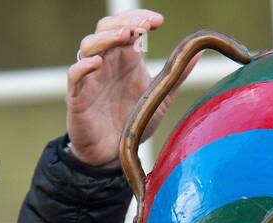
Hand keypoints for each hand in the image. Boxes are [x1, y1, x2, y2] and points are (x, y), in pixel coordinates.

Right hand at [67, 9, 192, 166]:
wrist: (113, 155)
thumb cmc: (132, 122)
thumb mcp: (159, 97)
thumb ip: (176, 75)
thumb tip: (198, 52)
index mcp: (125, 59)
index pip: (127, 26)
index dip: (140, 18)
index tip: (159, 21)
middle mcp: (106, 63)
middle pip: (105, 29)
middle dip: (123, 22)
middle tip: (143, 26)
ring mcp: (91, 78)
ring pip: (88, 46)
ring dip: (105, 38)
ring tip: (125, 36)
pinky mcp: (78, 97)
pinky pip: (74, 76)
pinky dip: (82, 66)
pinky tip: (96, 63)